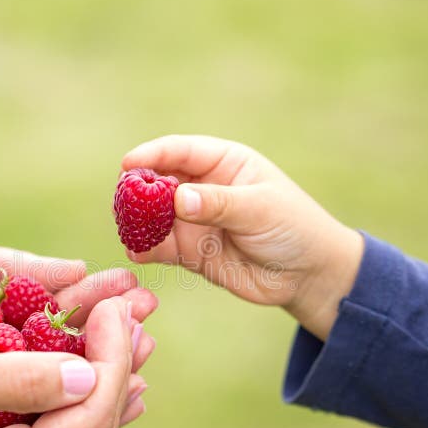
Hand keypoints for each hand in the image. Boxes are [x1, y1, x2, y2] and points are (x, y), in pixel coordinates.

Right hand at [122, 135, 363, 339]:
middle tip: (121, 202)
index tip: (129, 164)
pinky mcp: (190, 251)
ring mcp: (194, 220)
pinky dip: (145, 248)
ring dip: (137, 222)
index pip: (181, 151)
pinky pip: (160, 247)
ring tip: (125, 229)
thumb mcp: (260, 209)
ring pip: (154, 217)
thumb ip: (219, 204)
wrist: (307, 275)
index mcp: (223, 163)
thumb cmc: (293, 228)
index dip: (153, 155)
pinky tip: (136, 252)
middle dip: (137, 190)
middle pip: (159, 182)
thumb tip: (179, 199)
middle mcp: (203, 188)